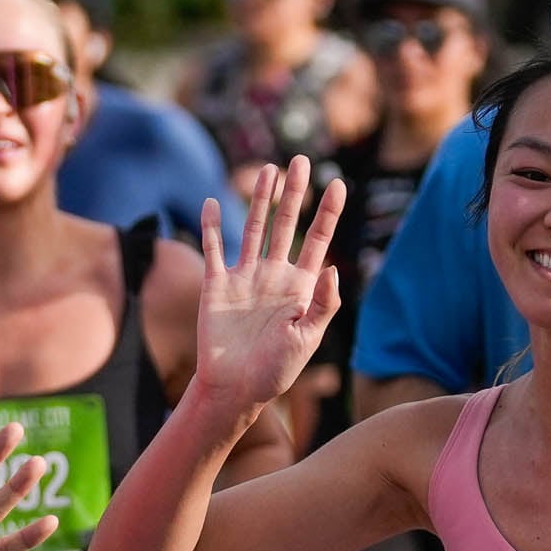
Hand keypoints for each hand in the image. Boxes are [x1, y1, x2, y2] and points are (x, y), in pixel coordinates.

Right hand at [192, 157, 345, 414]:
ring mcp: (244, 278)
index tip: (339, 184)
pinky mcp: (215, 286)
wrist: (234, 390)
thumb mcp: (307, 339)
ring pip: (254, 228)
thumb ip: (323, 304)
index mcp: (300, 287)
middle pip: (286, 224)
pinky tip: (213, 203)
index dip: (328, 213)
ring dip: (261, 200)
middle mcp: (273, 275)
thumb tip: (332, 268)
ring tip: (270, 170)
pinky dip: (211, 227)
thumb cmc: (274, 371)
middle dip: (295, 193)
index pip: (317, 240)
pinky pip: (213, 250)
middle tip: (302, 160)